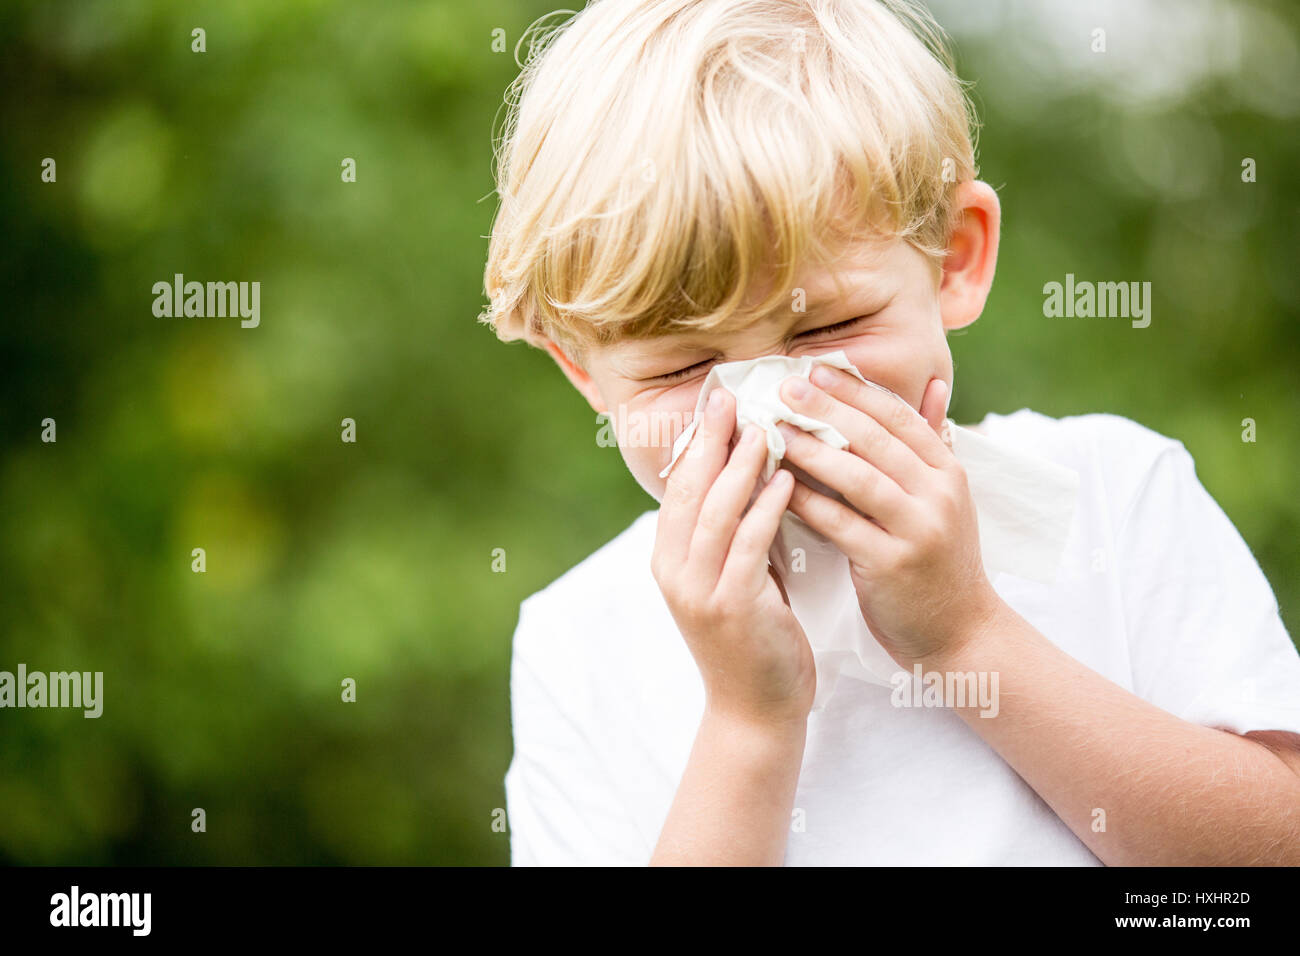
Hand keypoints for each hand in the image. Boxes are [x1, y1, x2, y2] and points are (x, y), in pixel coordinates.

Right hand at [652, 388, 815, 728]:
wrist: (756, 710)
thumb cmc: (755, 638)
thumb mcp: (735, 577)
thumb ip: (735, 532)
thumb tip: (754, 474)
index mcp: (669, 559)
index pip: (677, 486)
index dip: (697, 441)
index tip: (718, 400)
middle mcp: (674, 571)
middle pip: (688, 488)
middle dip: (711, 439)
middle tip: (733, 396)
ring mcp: (698, 591)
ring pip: (714, 511)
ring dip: (740, 465)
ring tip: (766, 427)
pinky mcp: (730, 607)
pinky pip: (747, 545)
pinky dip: (765, 508)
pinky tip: (787, 480)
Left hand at [775, 368, 1000, 667]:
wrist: (961, 631)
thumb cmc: (940, 560)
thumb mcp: (947, 497)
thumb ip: (933, 439)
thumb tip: (932, 384)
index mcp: (948, 471)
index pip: (899, 416)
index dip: (855, 389)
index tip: (815, 368)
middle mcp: (938, 494)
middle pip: (876, 439)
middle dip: (827, 409)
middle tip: (785, 388)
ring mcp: (918, 529)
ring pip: (858, 477)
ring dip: (812, 450)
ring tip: (773, 431)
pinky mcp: (892, 564)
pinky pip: (841, 524)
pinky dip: (807, 502)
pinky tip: (777, 486)